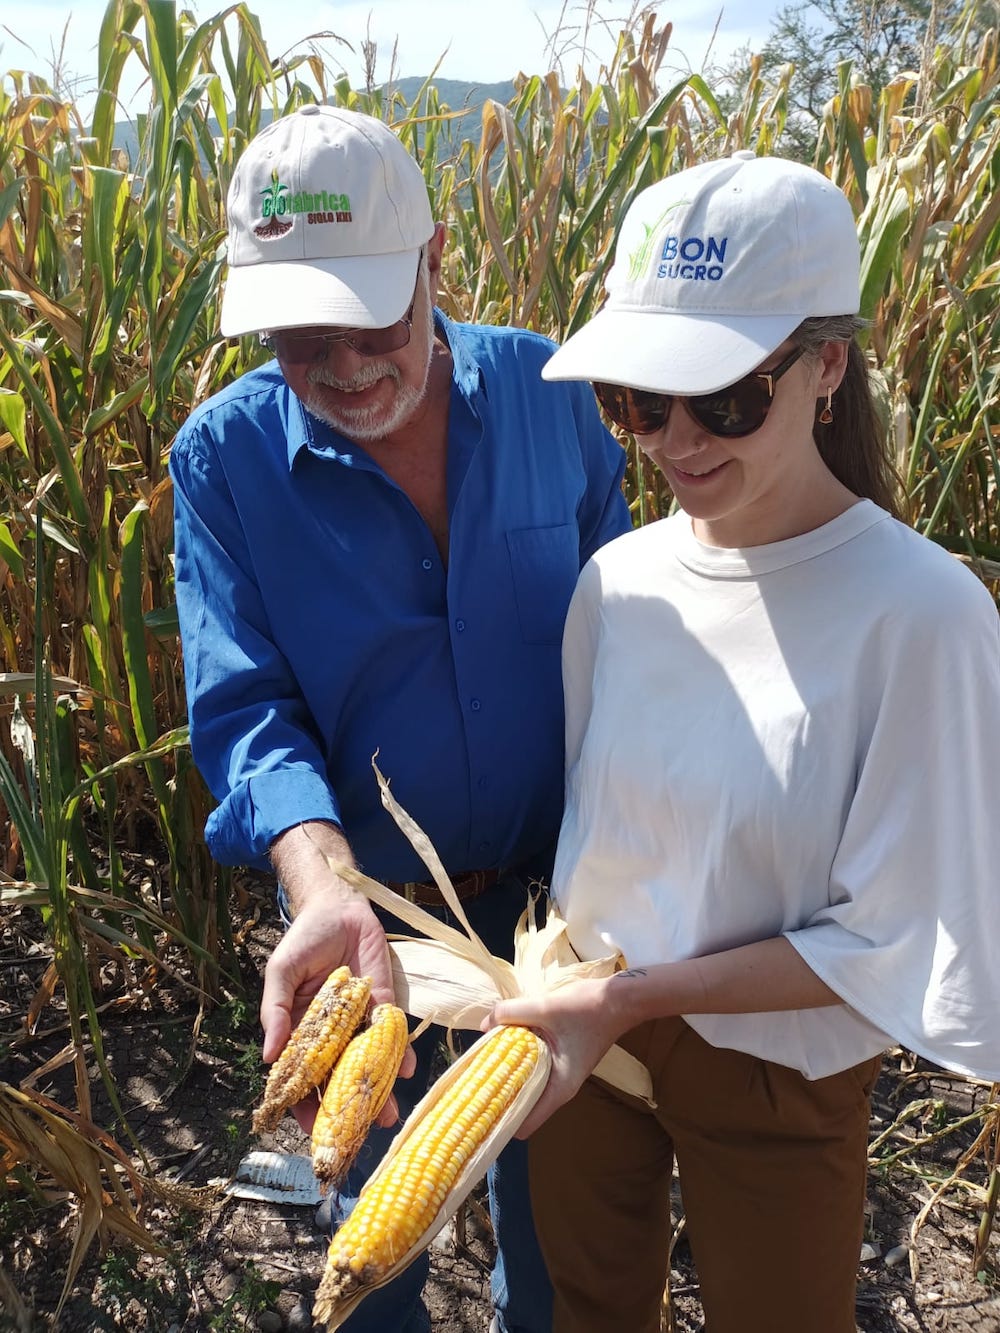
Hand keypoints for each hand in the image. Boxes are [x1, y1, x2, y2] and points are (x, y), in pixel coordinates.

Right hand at [260, 889, 415, 1132]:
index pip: (302, 1076)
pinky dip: (399, 1051)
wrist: (339, 908)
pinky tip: (404, 1069)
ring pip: (367, 1062)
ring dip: (378, 1089)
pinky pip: (391, 1033)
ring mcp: (359, 1020)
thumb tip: (268, 1057)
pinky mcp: (384, 1003)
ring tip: (387, 1115)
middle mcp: (333, 1033)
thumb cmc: (304, 940)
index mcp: (302, 1031)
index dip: (304, 1103)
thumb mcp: (281, 973)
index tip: (310, 1129)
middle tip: (356, 1135)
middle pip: (338, 1078)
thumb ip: (276, 1011)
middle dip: (346, 1107)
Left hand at [487, 976, 625, 1138]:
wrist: (620, 998)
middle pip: (520, 1104)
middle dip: (496, 1096)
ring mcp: (560, 1073)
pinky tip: (503, 1042)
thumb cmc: (588, 1009)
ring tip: (482, 1060)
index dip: (497, 1122)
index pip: (522, 1126)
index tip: (474, 1112)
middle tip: (471, 1082)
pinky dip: (517, 1059)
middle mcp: (559, 1087)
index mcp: (559, 1089)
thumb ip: (511, 1014)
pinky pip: (532, 1066)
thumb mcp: (545, 1007)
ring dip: (506, 1073)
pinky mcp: (560, 1058)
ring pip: (525, 1083)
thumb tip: (484, 1024)